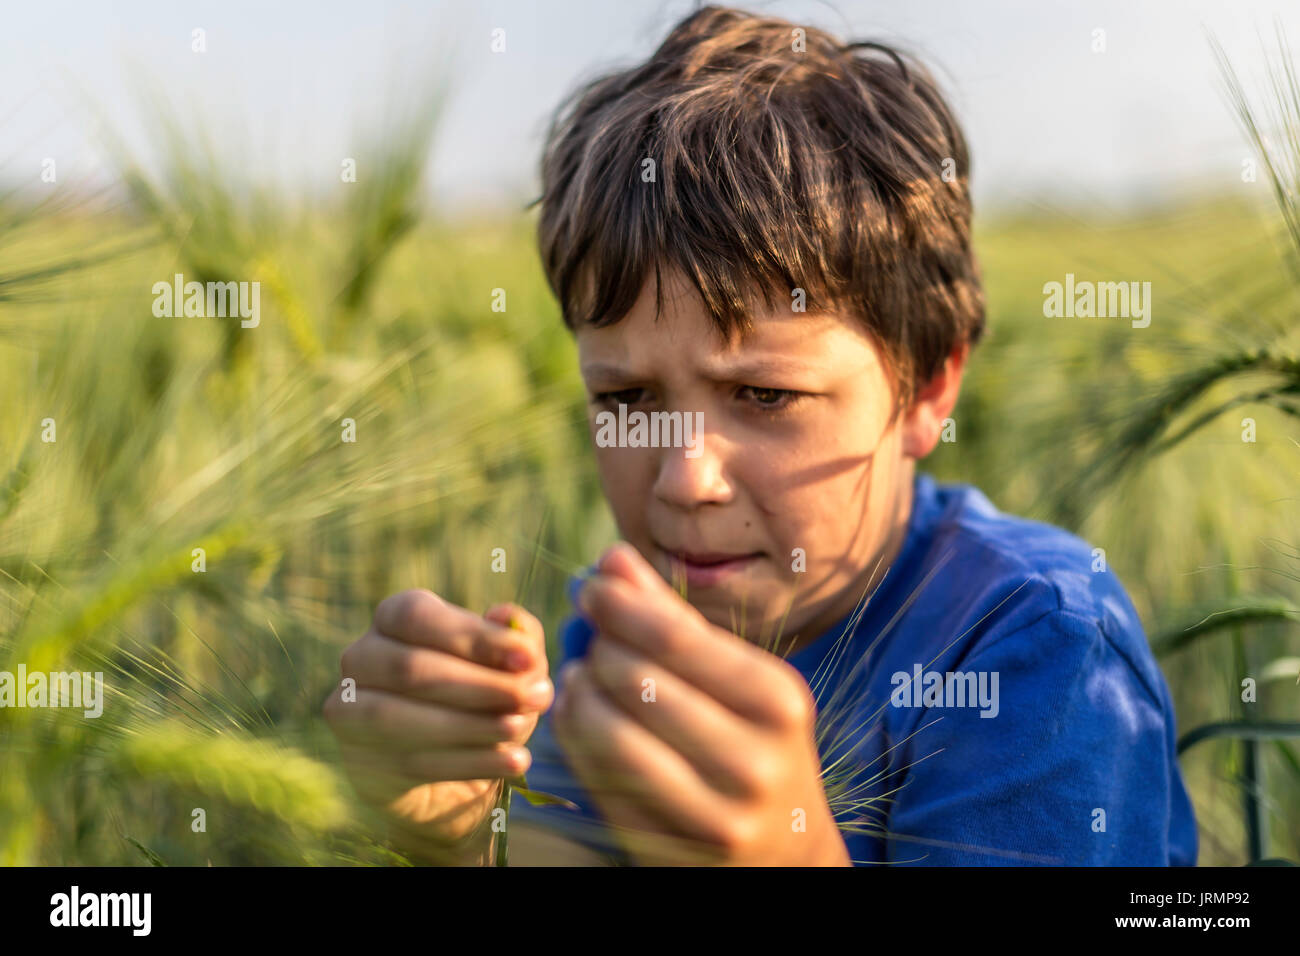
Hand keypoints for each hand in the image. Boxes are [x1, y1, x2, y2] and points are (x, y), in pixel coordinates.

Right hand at [322, 590, 552, 860]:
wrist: (454, 772)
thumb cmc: (483, 699)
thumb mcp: (510, 668)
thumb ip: (519, 641)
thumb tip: (509, 617)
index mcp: (394, 619)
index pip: (418, 616)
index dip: (475, 637)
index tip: (527, 658)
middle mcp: (361, 658)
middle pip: (410, 668)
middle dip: (480, 685)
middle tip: (536, 698)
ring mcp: (349, 712)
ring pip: (399, 717)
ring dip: (470, 724)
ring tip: (519, 729)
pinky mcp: (359, 763)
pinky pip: (410, 762)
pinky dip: (470, 762)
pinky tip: (512, 761)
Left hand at [552, 543, 849, 865]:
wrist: (786, 849)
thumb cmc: (753, 738)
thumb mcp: (736, 676)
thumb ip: (673, 617)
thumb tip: (613, 559)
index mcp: (777, 701)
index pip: (675, 636)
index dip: (620, 604)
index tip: (593, 586)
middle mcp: (753, 761)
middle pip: (636, 680)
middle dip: (598, 647)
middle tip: (588, 635)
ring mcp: (713, 815)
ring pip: (609, 735)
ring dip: (577, 694)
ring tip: (578, 676)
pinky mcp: (670, 850)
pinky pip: (599, 781)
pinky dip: (576, 739)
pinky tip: (579, 718)